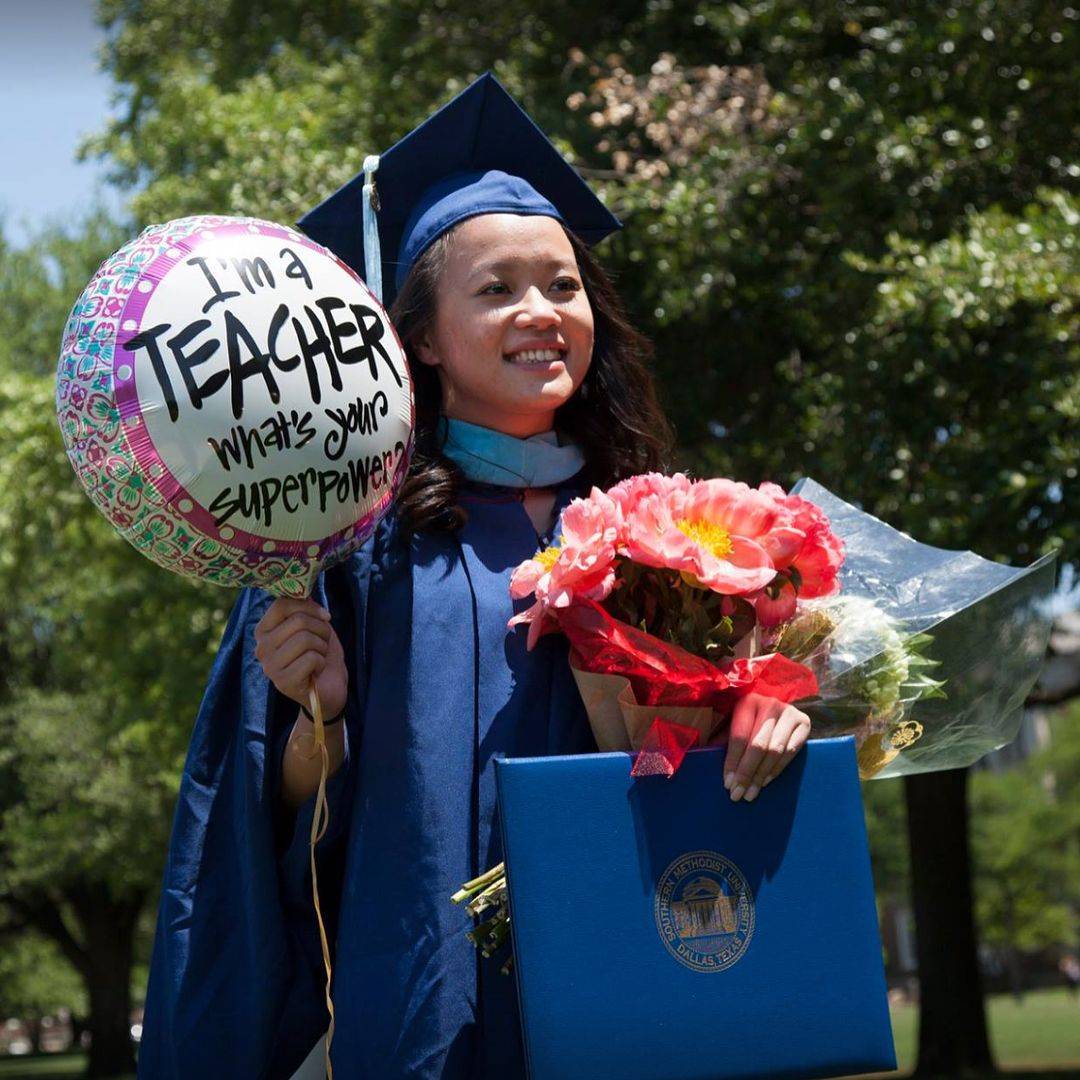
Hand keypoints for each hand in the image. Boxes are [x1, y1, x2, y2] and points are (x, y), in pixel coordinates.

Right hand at [253, 597, 347, 719]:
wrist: (329, 689)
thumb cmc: (319, 654)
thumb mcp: (313, 626)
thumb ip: (304, 609)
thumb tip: (303, 591)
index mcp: (263, 630)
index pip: (282, 604)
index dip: (309, 606)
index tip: (324, 616)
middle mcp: (261, 648)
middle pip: (298, 621)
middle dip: (321, 628)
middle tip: (324, 641)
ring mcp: (269, 667)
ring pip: (305, 639)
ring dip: (322, 646)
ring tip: (319, 656)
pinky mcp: (283, 682)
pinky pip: (311, 659)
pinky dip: (321, 663)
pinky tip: (316, 671)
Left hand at [723, 693, 810, 801]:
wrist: (777, 711)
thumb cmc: (748, 721)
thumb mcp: (733, 724)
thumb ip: (723, 740)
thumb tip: (705, 759)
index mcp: (747, 702)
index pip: (739, 736)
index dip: (732, 762)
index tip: (727, 783)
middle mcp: (770, 704)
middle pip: (757, 745)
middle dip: (746, 773)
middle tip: (738, 794)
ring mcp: (789, 712)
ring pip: (774, 750)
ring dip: (761, 776)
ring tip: (750, 793)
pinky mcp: (804, 723)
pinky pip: (790, 752)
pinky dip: (777, 769)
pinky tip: (765, 782)